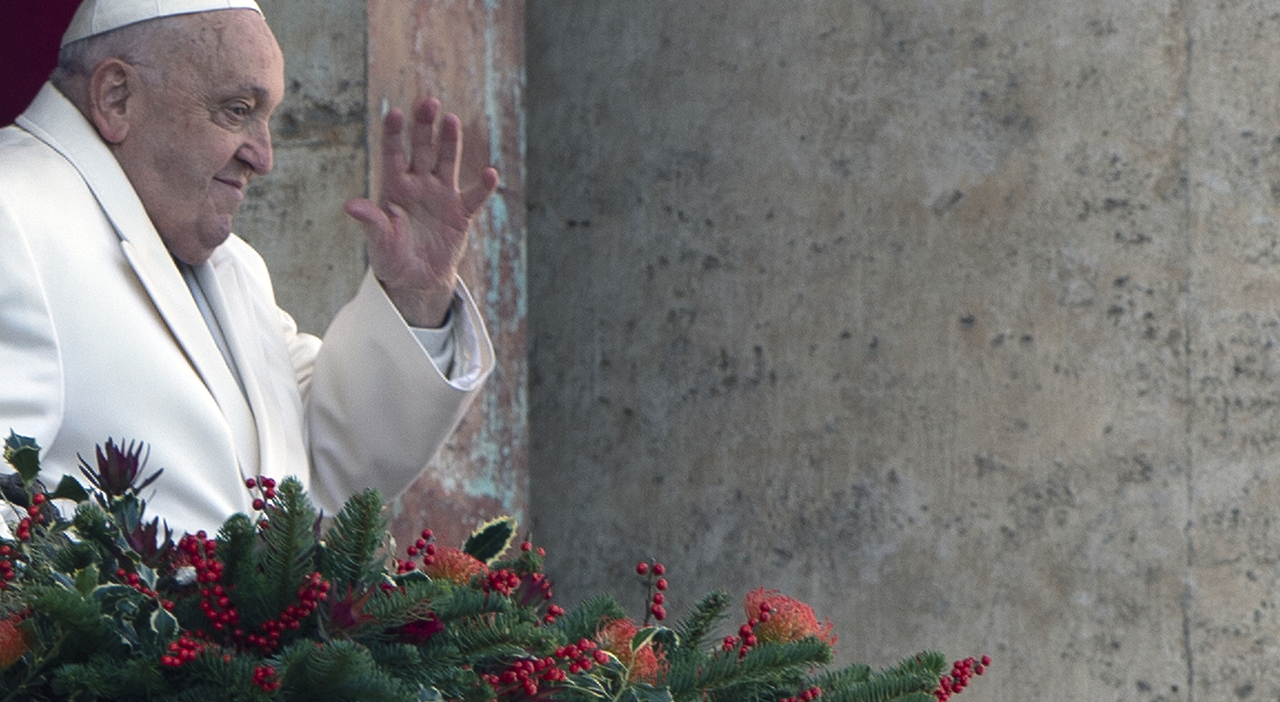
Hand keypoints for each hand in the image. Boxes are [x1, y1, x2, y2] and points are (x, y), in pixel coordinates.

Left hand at [344, 98, 498, 327]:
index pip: (393, 154)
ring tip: (451, 120)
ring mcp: (442, 196)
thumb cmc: (392, 258)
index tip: (395, 114)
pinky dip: (484, 186)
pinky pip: (475, 197)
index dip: (394, 134)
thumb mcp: (379, 242)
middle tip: (428, 102)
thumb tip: (349, 205)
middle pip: (423, 149)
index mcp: (395, 188)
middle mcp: (419, 185)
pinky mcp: (462, 213)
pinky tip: (490, 174)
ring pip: (447, 162)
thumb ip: (370, 221)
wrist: (416, 280)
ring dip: (450, 142)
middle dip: (425, 127)